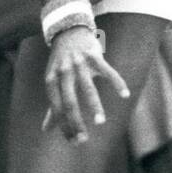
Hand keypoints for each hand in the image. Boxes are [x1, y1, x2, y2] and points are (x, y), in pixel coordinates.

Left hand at [42, 26, 129, 143]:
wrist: (68, 30)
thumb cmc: (61, 62)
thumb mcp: (53, 82)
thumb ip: (53, 106)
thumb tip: (45, 129)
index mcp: (51, 82)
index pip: (57, 109)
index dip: (65, 127)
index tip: (75, 142)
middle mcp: (63, 73)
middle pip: (69, 102)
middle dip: (76, 122)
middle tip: (84, 139)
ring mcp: (78, 64)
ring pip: (87, 88)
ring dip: (94, 105)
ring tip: (100, 121)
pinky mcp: (93, 55)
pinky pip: (107, 71)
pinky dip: (117, 83)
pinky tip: (125, 95)